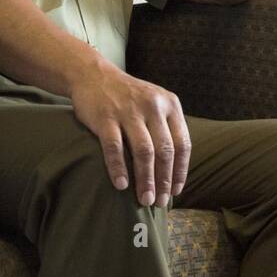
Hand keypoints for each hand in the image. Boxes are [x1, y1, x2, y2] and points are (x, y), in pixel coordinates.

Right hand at [69, 63, 190, 207]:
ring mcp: (129, 111)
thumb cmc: (128, 97)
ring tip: (144, 200)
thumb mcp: (155, 103)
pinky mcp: (105, 117)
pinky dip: (118, 168)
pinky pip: (114, 148)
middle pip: (165, 151)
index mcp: (170, 105)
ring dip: (145, 180)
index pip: (183, 143)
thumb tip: (175, 169)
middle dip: (164, 180)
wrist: (94, 74)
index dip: (180, 171)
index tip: (176, 191)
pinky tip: (121, 185)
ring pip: (144, 152)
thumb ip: (167, 127)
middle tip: (160, 202)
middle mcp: (153, 107)